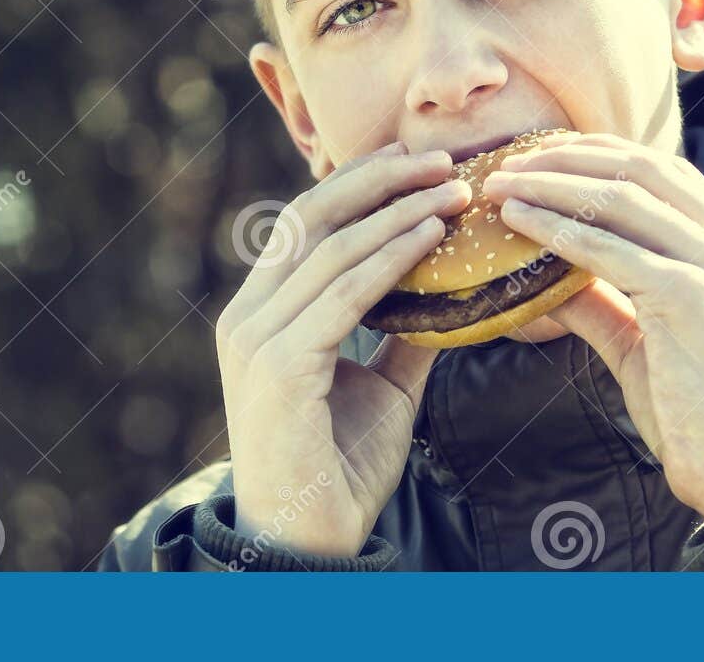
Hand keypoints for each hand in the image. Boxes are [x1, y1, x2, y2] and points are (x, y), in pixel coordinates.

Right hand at [216, 141, 469, 559]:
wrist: (307, 545)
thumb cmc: (339, 467)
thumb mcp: (382, 386)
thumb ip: (404, 333)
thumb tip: (456, 289)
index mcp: (261, 314)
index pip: (306, 225)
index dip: (358, 184)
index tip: (412, 158)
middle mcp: (248, 317)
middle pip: (312, 219)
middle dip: (379, 181)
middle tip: (441, 159)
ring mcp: (257, 340)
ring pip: (330, 250)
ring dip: (398, 212)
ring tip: (454, 191)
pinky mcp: (280, 367)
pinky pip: (343, 296)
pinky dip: (391, 258)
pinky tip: (432, 237)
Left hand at [481, 132, 703, 529]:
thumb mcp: (652, 342)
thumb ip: (607, 299)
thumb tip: (546, 272)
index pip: (667, 172)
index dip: (600, 154)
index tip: (543, 155)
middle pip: (645, 170)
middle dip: (570, 158)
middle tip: (510, 162)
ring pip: (623, 199)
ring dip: (552, 185)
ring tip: (500, 186)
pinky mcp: (692, 298)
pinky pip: (610, 250)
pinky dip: (557, 229)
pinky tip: (518, 222)